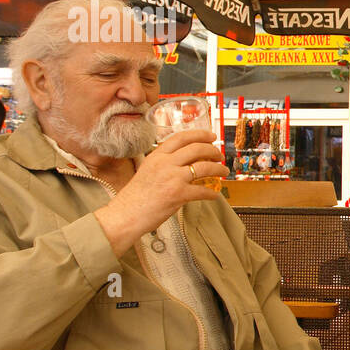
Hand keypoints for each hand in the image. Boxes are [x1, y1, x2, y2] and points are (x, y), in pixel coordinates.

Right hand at [94, 129, 228, 255]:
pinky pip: (203, 190)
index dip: (200, 134)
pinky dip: (212, 193)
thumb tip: (184, 162)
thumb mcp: (147, 170)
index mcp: (157, 155)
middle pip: (197, 148)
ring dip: (219, 169)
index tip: (211, 136)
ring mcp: (172, 177)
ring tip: (224, 171)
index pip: (182, 137)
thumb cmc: (135, 196)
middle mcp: (165, 163)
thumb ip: (164, 163)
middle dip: (214, 151)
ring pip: (205, 167)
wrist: (125, 215)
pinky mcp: (178, 194)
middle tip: (220, 155)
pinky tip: (215, 195)